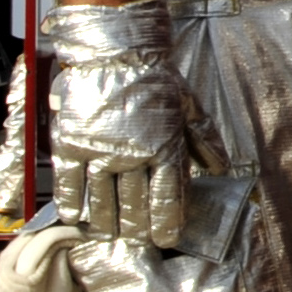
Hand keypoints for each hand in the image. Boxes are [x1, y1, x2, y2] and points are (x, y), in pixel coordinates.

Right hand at [43, 2, 196, 250]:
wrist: (114, 52)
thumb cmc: (154, 78)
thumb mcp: (188, 106)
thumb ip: (203, 141)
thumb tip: (221, 168)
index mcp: (165, 147)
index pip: (167, 200)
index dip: (167, 224)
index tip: (166, 238)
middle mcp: (133, 156)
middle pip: (134, 209)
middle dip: (138, 230)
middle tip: (138, 239)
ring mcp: (99, 152)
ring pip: (102, 204)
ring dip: (107, 224)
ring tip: (110, 234)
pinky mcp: (71, 145)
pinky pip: (70, 186)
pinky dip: (72, 206)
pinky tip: (77, 217)